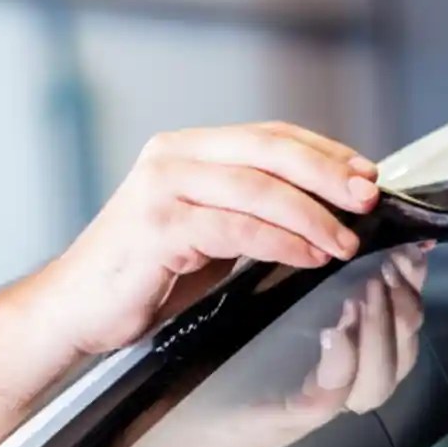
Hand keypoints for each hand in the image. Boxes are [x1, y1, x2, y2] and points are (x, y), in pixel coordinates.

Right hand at [36, 122, 380, 354]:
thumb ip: (256, 209)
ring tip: (346, 241)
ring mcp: (162, 187)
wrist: (78, 311)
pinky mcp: (157, 225)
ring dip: (313, 216)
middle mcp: (174, 156)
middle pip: (271, 151)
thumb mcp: (212, 230)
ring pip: (259, 188)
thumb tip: (331, 208)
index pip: (272, 135)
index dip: (325, 152)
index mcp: (190, 148)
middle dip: (329, 175)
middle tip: (370, 199)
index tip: (369, 174)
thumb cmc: (150, 275)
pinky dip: (282, 242)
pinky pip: (237, 228)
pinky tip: (310, 256)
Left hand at [111, 244, 428, 446]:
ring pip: (381, 375)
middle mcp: (346, 376)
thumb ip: (308, 274)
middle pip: (405, 348)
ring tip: (365, 292)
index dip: (415, 285)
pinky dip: (343, 360)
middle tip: (387, 264)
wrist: (172, 414)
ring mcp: (323, 400)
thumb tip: (336, 223)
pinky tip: (333, 330)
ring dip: (379, 330)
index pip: (405, 318)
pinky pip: (335, 393)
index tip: (411, 248)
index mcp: (349, 347)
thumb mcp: (271, 304)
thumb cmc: (222, 358)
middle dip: (403, 303)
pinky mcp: (293, 419)